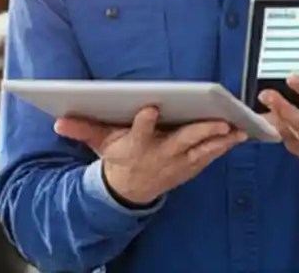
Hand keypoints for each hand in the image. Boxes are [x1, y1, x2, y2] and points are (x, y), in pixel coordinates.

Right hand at [54, 106, 246, 205]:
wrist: (129, 191)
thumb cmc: (118, 158)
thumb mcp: (98, 143)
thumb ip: (82, 129)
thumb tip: (59, 121)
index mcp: (135, 146)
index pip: (139, 133)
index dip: (144, 122)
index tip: (151, 108)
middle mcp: (159, 155)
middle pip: (181, 142)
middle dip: (199, 131)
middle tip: (216, 120)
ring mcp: (177, 164)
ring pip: (201, 150)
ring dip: (220, 140)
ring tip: (237, 127)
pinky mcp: (189, 167)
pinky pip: (210, 157)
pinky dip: (224, 146)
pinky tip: (239, 135)